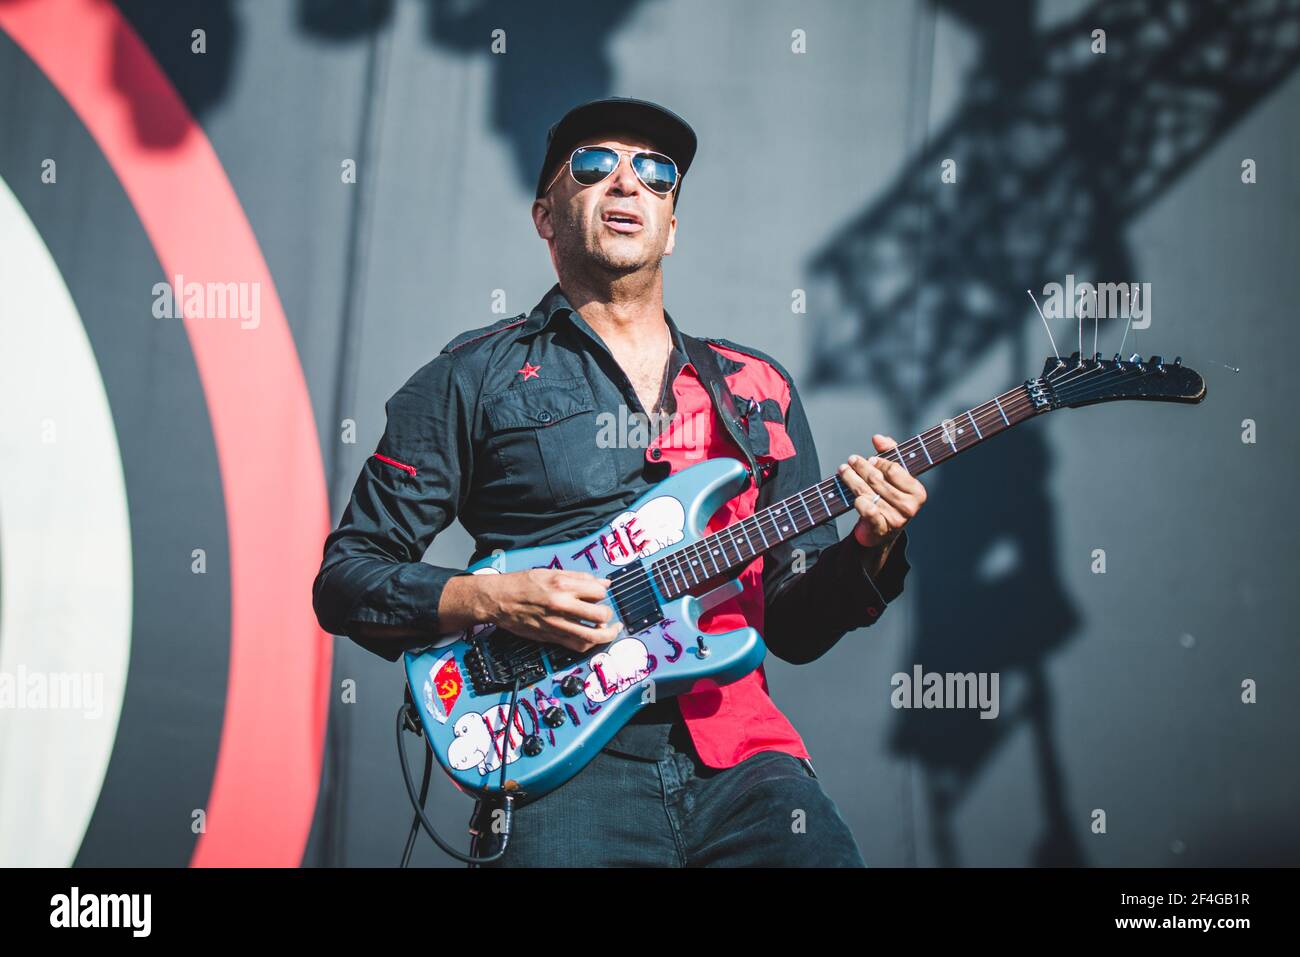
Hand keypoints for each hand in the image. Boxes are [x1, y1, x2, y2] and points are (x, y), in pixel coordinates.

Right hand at [466, 568, 622, 652]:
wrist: (499, 599)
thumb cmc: (521, 584)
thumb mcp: (551, 572)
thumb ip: (579, 577)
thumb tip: (603, 583)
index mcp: (563, 585)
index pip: (598, 592)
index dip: (602, 593)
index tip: (600, 594)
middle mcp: (562, 605)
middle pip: (600, 614)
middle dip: (608, 615)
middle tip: (607, 614)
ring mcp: (557, 623)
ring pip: (592, 636)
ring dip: (606, 634)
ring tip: (610, 630)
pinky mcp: (550, 636)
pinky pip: (576, 645)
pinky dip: (589, 644)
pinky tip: (592, 638)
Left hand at [838, 434, 927, 549]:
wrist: (882, 530)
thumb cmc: (890, 498)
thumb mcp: (894, 475)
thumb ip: (890, 453)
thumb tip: (878, 438)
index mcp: (917, 492)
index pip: (894, 469)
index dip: (880, 462)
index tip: (870, 459)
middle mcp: (910, 507)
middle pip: (878, 480)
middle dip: (861, 468)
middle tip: (851, 460)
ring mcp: (896, 519)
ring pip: (867, 493)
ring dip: (852, 480)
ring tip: (843, 471)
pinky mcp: (882, 529)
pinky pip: (868, 511)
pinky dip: (860, 503)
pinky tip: (854, 497)